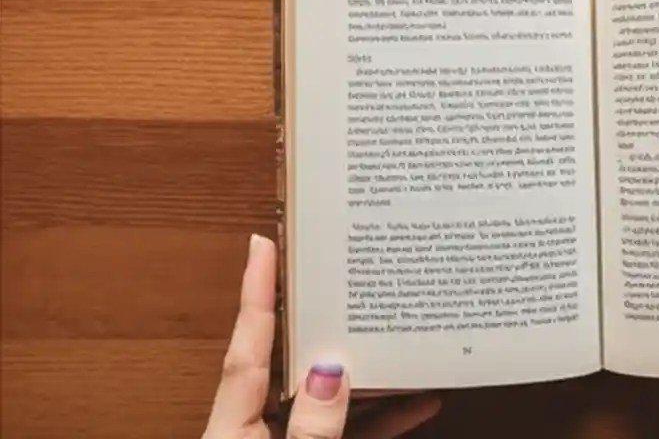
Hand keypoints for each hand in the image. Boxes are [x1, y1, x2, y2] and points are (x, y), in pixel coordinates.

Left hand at [202, 234, 441, 437]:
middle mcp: (256, 431)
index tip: (262, 243)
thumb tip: (329, 372)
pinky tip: (420, 403)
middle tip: (344, 270)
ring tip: (403, 333)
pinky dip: (381, 418)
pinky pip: (349, 431)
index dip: (255, 294)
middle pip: (289, 362)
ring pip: (327, 399)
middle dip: (321, 319)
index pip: (247, 351)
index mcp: (234, 429)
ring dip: (366, 373)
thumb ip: (312, 429)